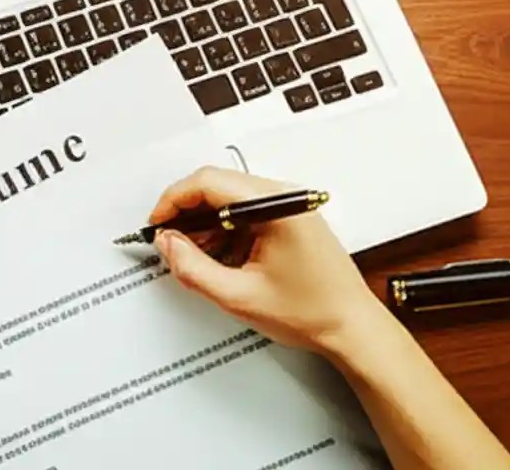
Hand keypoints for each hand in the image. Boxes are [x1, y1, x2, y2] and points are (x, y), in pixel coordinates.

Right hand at [149, 167, 388, 356]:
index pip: (209, 182)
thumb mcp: (239, 297)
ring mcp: (290, 205)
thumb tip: (167, 244)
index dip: (174, 200)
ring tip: (197, 257)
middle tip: (169, 242)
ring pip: (229, 198)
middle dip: (186, 213)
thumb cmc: (313, 312)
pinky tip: (221, 258)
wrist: (352, 327)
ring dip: (205, 223)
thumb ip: (194, 268)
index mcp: (277, 207)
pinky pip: (246, 211)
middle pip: (217, 185)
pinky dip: (225, 229)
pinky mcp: (290, 217)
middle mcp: (285, 197)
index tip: (157, 223)